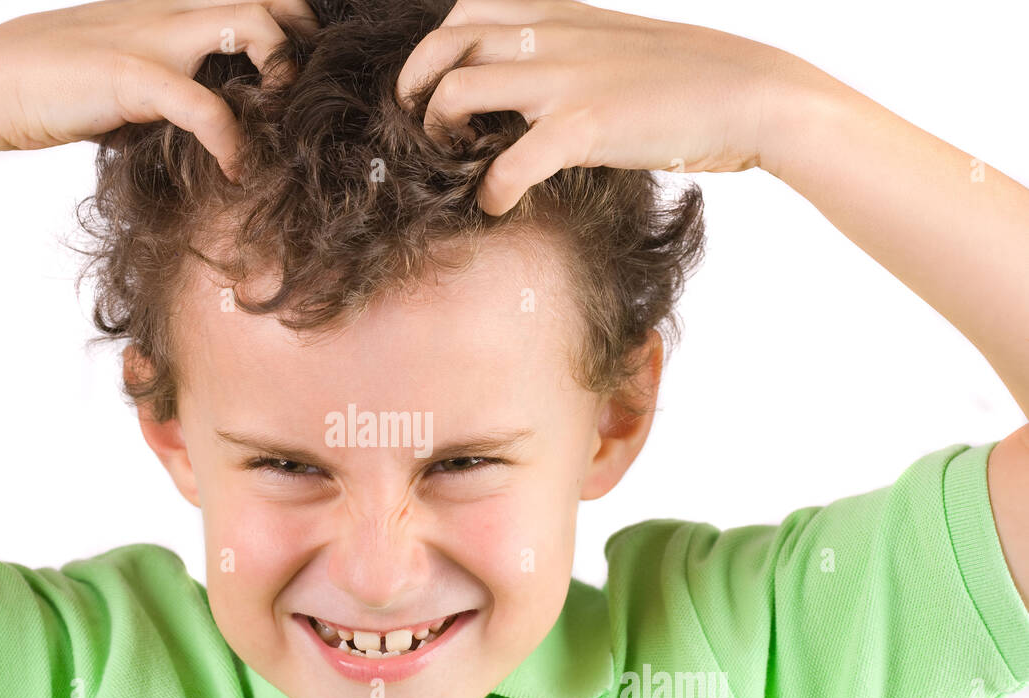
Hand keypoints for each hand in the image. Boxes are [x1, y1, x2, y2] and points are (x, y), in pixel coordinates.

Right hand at [0, 0, 319, 174]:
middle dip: (303, 40)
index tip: (292, 84)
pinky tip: (235, 170)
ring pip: (251, 24)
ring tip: (282, 127)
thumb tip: (192, 127)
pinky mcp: (133, 75)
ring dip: (283, 74)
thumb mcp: (116, 81)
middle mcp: (165, 11)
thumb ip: (159, 90)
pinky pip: (205, 104)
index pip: (243, 0)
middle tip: (305, 97)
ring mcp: (152, 37)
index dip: (283, 31)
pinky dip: (231, 140)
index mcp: (162, 10)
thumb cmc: (43, 91)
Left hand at [396, 0, 814, 214]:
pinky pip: (509, 163)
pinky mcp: (585, 126)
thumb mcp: (615, 45)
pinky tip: (498, 206)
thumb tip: (533, 89)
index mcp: (558, 13)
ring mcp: (564, 79)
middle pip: (443, 43)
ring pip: (457, 92)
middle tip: (425, 130)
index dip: (435, 52)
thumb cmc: (689, 78)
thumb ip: (568, 52)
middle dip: (415, 89)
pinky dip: (490, 192)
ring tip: (459, 163)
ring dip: (441, 133)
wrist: (753, 94)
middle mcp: (551, 36)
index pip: (464, 10)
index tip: (439, 93)